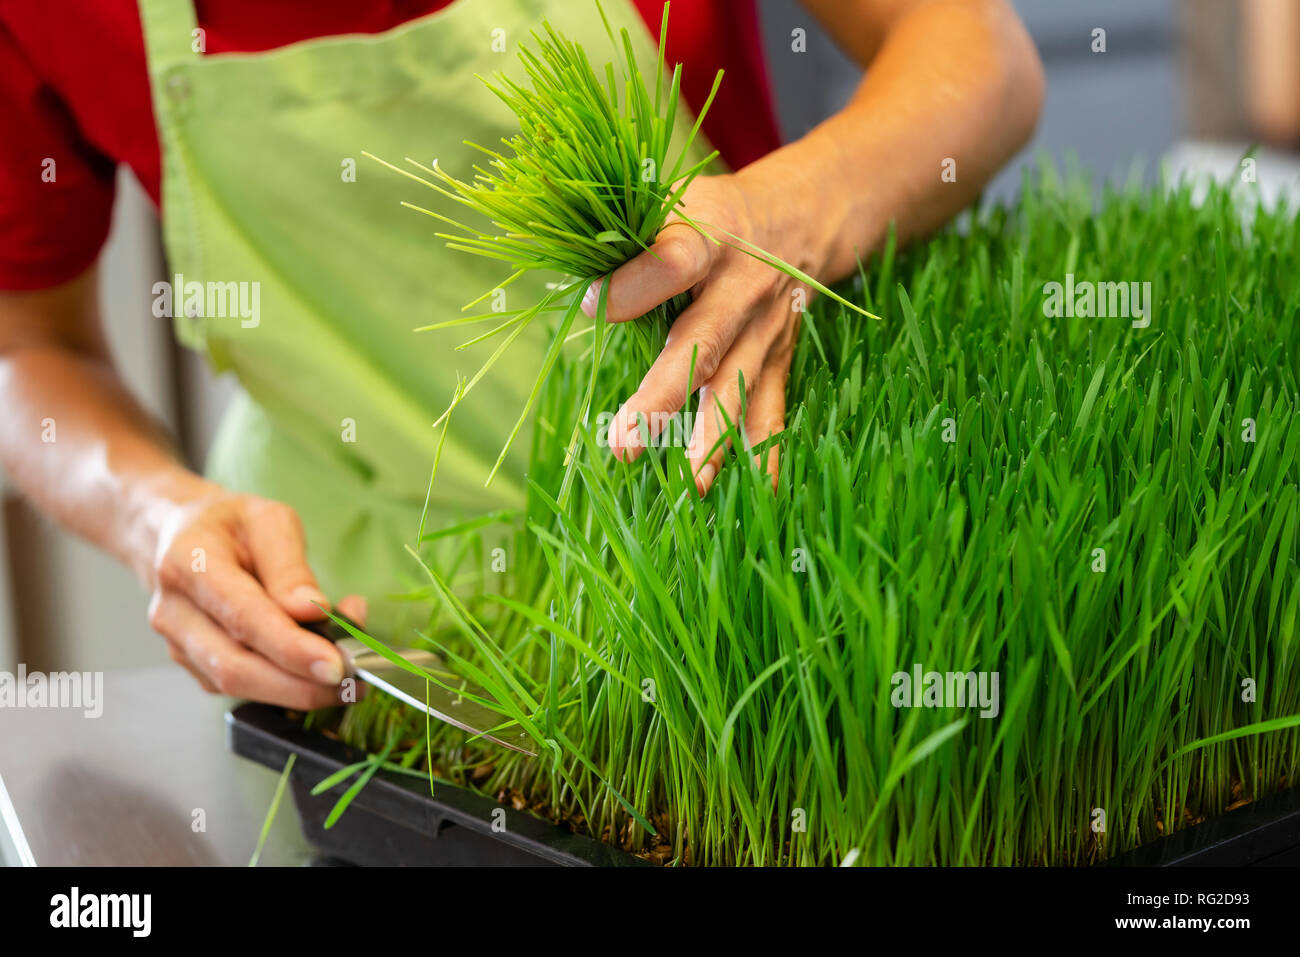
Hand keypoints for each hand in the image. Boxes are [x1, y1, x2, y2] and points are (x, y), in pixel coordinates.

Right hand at [144, 482, 364, 709]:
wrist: (178, 537)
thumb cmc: (231, 525)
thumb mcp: (268, 521)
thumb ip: (290, 567)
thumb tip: (313, 611)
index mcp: (189, 562)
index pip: (243, 615)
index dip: (289, 646)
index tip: (335, 664)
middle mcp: (175, 610)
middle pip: (235, 666)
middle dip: (299, 685)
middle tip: (352, 682)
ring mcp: (178, 644)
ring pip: (236, 685)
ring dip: (297, 690)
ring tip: (347, 677)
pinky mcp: (194, 665)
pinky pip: (239, 687)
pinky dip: (284, 684)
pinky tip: (316, 666)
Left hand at [582, 174, 804, 493]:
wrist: (798, 220)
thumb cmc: (712, 215)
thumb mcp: (673, 203)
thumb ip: (625, 241)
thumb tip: (568, 285)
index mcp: (708, 238)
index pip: (673, 261)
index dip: (634, 285)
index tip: (590, 305)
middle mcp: (741, 288)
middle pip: (702, 345)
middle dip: (663, 396)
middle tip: (625, 441)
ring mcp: (764, 329)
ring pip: (736, 387)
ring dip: (712, 438)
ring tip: (690, 484)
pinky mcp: (779, 359)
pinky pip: (772, 409)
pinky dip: (766, 453)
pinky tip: (757, 493)